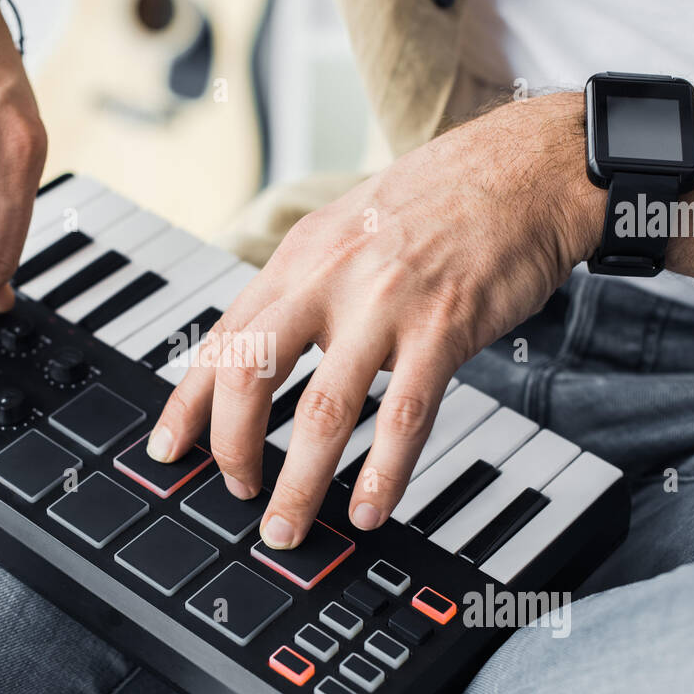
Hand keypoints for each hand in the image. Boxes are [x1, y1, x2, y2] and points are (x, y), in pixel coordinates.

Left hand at [147, 93, 601, 548]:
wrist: (524, 168)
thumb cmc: (438, 203)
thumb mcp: (344, 231)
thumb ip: (303, 290)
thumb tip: (264, 354)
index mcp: (298, 258)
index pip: (223, 339)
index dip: (188, 403)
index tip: (170, 449)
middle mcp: (329, 278)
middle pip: (250, 373)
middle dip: (233, 447)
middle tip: (237, 491)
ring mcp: (385, 304)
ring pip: (324, 410)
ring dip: (299, 481)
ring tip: (289, 524)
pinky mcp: (443, 330)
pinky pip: (404, 417)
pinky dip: (382, 474)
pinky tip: (369, 508)